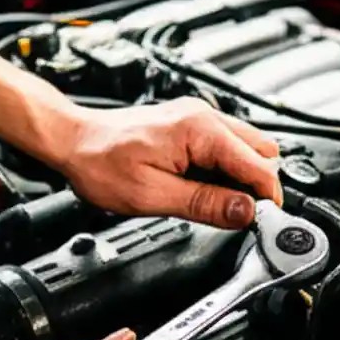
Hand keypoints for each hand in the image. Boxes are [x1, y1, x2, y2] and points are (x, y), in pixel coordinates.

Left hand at [57, 97, 282, 228]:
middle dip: (258, 186)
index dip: (265, 198)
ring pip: (247, 148)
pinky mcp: (190, 125)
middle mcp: (204, 116)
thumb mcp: (153, 195)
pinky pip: (226, 146)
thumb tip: (245, 212)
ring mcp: (198, 118)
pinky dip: (227, 169)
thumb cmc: (101, 163)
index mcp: (200, 130)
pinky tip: (207, 187)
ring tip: (218, 203)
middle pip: (262, 153)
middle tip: (239, 216)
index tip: (262, 222)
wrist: (73, 141)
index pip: (258, 165)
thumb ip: (205, 204)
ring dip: (243, 177)